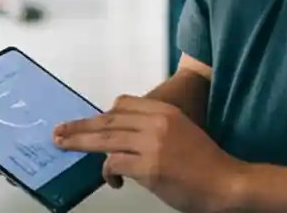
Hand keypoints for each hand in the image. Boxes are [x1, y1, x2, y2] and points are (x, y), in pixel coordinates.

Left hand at [54, 95, 244, 212]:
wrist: (227, 182)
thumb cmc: (205, 163)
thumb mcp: (182, 132)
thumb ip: (155, 129)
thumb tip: (124, 140)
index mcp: (165, 111)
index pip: (124, 104)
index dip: (102, 114)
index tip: (88, 121)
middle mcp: (157, 122)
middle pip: (108, 119)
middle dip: (80, 126)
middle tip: (59, 131)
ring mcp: (152, 144)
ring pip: (106, 139)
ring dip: (80, 143)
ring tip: (64, 146)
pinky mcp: (149, 167)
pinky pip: (115, 164)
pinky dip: (108, 173)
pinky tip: (115, 181)